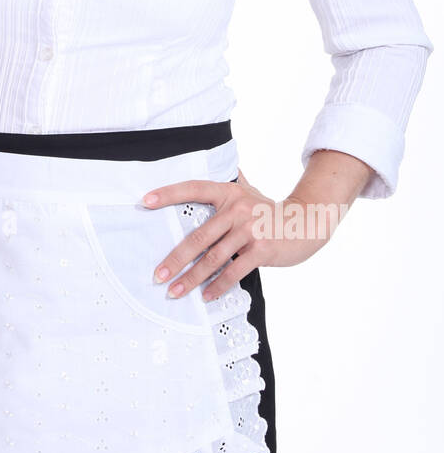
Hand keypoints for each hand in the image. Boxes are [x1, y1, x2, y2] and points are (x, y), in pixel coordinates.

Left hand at [141, 168, 335, 302]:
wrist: (307, 222)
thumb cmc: (269, 210)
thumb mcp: (249, 190)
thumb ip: (232, 178)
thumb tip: (218, 155)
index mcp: (229, 193)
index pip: (194, 189)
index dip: (169, 194)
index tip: (145, 201)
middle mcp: (237, 209)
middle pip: (199, 237)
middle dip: (175, 259)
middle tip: (157, 275)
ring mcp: (250, 231)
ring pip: (213, 259)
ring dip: (191, 278)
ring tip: (175, 291)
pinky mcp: (262, 251)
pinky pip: (234, 272)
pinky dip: (218, 286)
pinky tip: (206, 297)